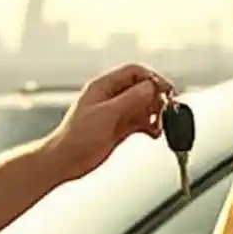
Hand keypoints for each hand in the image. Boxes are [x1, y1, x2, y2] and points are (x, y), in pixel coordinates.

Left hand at [43, 64, 174, 182]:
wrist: (65, 161)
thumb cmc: (75, 137)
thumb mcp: (106, 115)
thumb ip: (130, 100)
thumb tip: (150, 87)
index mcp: (103, 86)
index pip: (134, 72)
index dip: (152, 78)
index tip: (166, 90)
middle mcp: (110, 97)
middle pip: (141, 88)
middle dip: (156, 97)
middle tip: (167, 109)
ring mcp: (115, 113)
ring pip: (143, 106)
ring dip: (155, 113)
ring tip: (161, 124)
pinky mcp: (119, 129)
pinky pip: (140, 122)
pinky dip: (150, 127)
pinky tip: (154, 133)